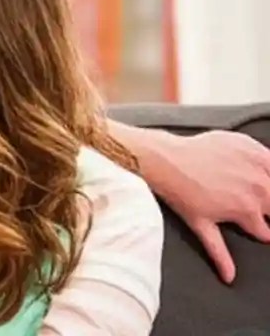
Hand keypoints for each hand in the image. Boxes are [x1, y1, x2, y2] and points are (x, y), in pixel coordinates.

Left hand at [147, 130, 269, 283]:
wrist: (167, 160)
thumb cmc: (180, 191)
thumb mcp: (200, 226)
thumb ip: (220, 253)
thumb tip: (229, 277)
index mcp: (247, 211)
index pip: (267, 232)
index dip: (261, 232)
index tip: (257, 230)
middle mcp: (257, 190)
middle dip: (268, 213)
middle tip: (251, 209)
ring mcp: (256, 167)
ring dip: (269, 192)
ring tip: (258, 193)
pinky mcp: (251, 148)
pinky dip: (268, 167)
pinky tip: (260, 172)